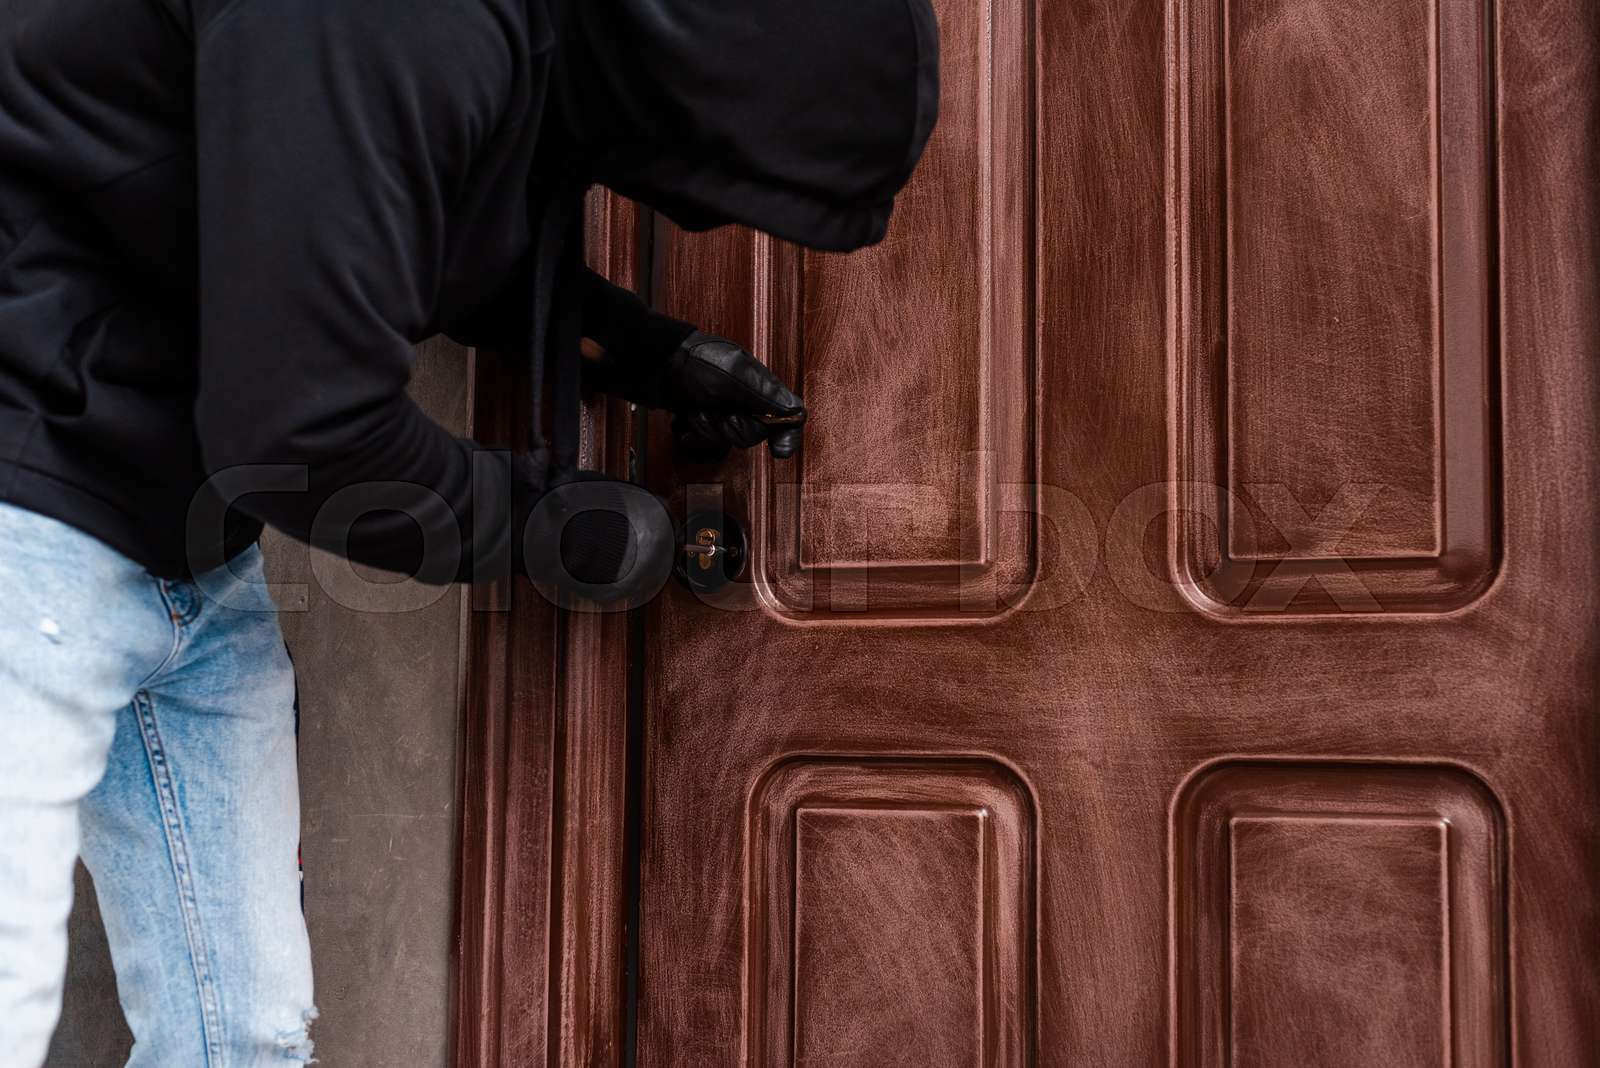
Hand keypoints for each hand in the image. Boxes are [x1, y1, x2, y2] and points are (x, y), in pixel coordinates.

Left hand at [660, 332, 806, 458]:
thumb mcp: (733, 373)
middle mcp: (746, 399)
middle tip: (720, 416)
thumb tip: (793, 410)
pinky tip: (686, 422)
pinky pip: (708, 442)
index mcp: (760, 385)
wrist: (655, 364)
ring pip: (729, 440)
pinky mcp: (706, 419)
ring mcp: (725, 410)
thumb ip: (763, 392)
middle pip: (756, 434)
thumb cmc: (693, 361)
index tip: (779, 452)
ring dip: (710, 431)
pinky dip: (696, 436)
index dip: (788, 434)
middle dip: (734, 430)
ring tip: (696, 412)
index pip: (789, 414)